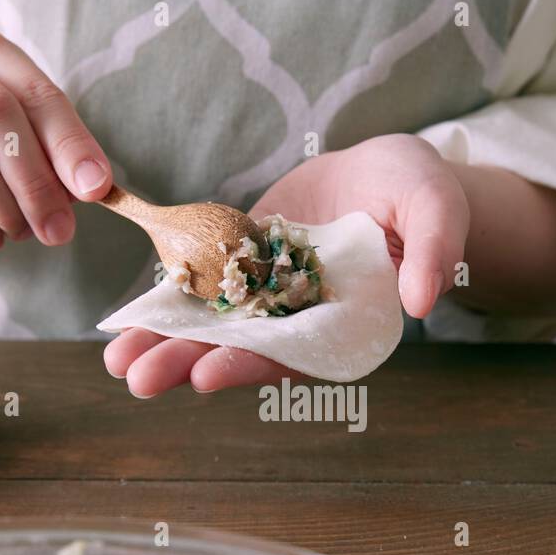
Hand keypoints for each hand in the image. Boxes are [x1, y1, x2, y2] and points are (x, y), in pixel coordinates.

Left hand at [105, 134, 469, 396]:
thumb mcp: (439, 207)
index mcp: (349, 323)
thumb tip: (422, 301)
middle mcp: (303, 322)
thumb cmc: (419, 192)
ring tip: (117, 360)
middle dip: (190, 362)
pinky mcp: (244, 270)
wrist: (384, 174)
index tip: (206, 374)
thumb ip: (434, 251)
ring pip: (213, 327)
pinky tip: (123, 321)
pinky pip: (201, 290)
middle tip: (138, 380)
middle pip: (242, 349)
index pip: (297, 353)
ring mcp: (269, 299)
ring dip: (166, 344)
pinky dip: (165, 305)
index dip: (253, 362)